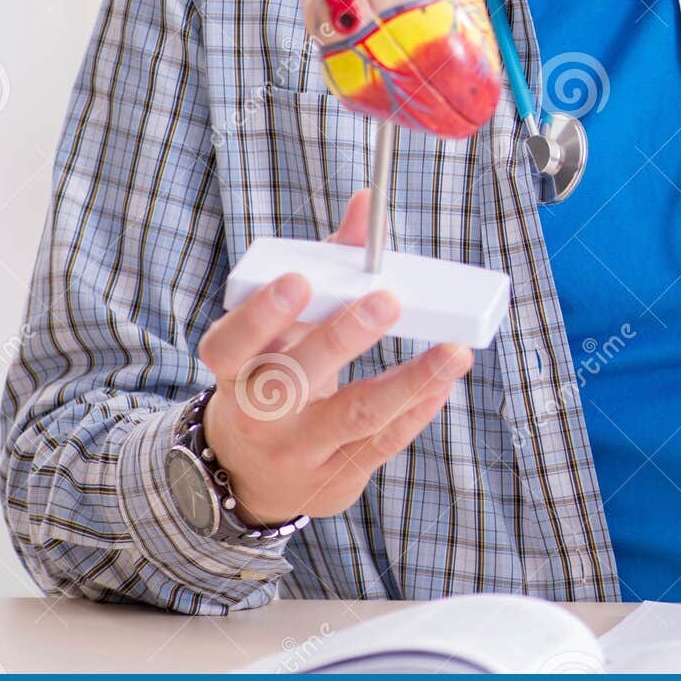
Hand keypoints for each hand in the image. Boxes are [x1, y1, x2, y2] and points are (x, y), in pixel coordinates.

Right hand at [198, 188, 472, 526]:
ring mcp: (299, 451)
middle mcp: (259, 416)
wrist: (251, 471)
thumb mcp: (283, 325)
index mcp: (235, 370)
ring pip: (353, 417)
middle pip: (292, 380)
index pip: (228, 346)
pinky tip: (444, 380)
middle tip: (387, 301)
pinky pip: (384, 442)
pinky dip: (418, 408)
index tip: (299, 281)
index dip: (259, 316)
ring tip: (452, 352)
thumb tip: (365, 203)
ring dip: (408, 381)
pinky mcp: (337, 476)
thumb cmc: (276, 371)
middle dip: (341, 339)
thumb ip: (328, 262)